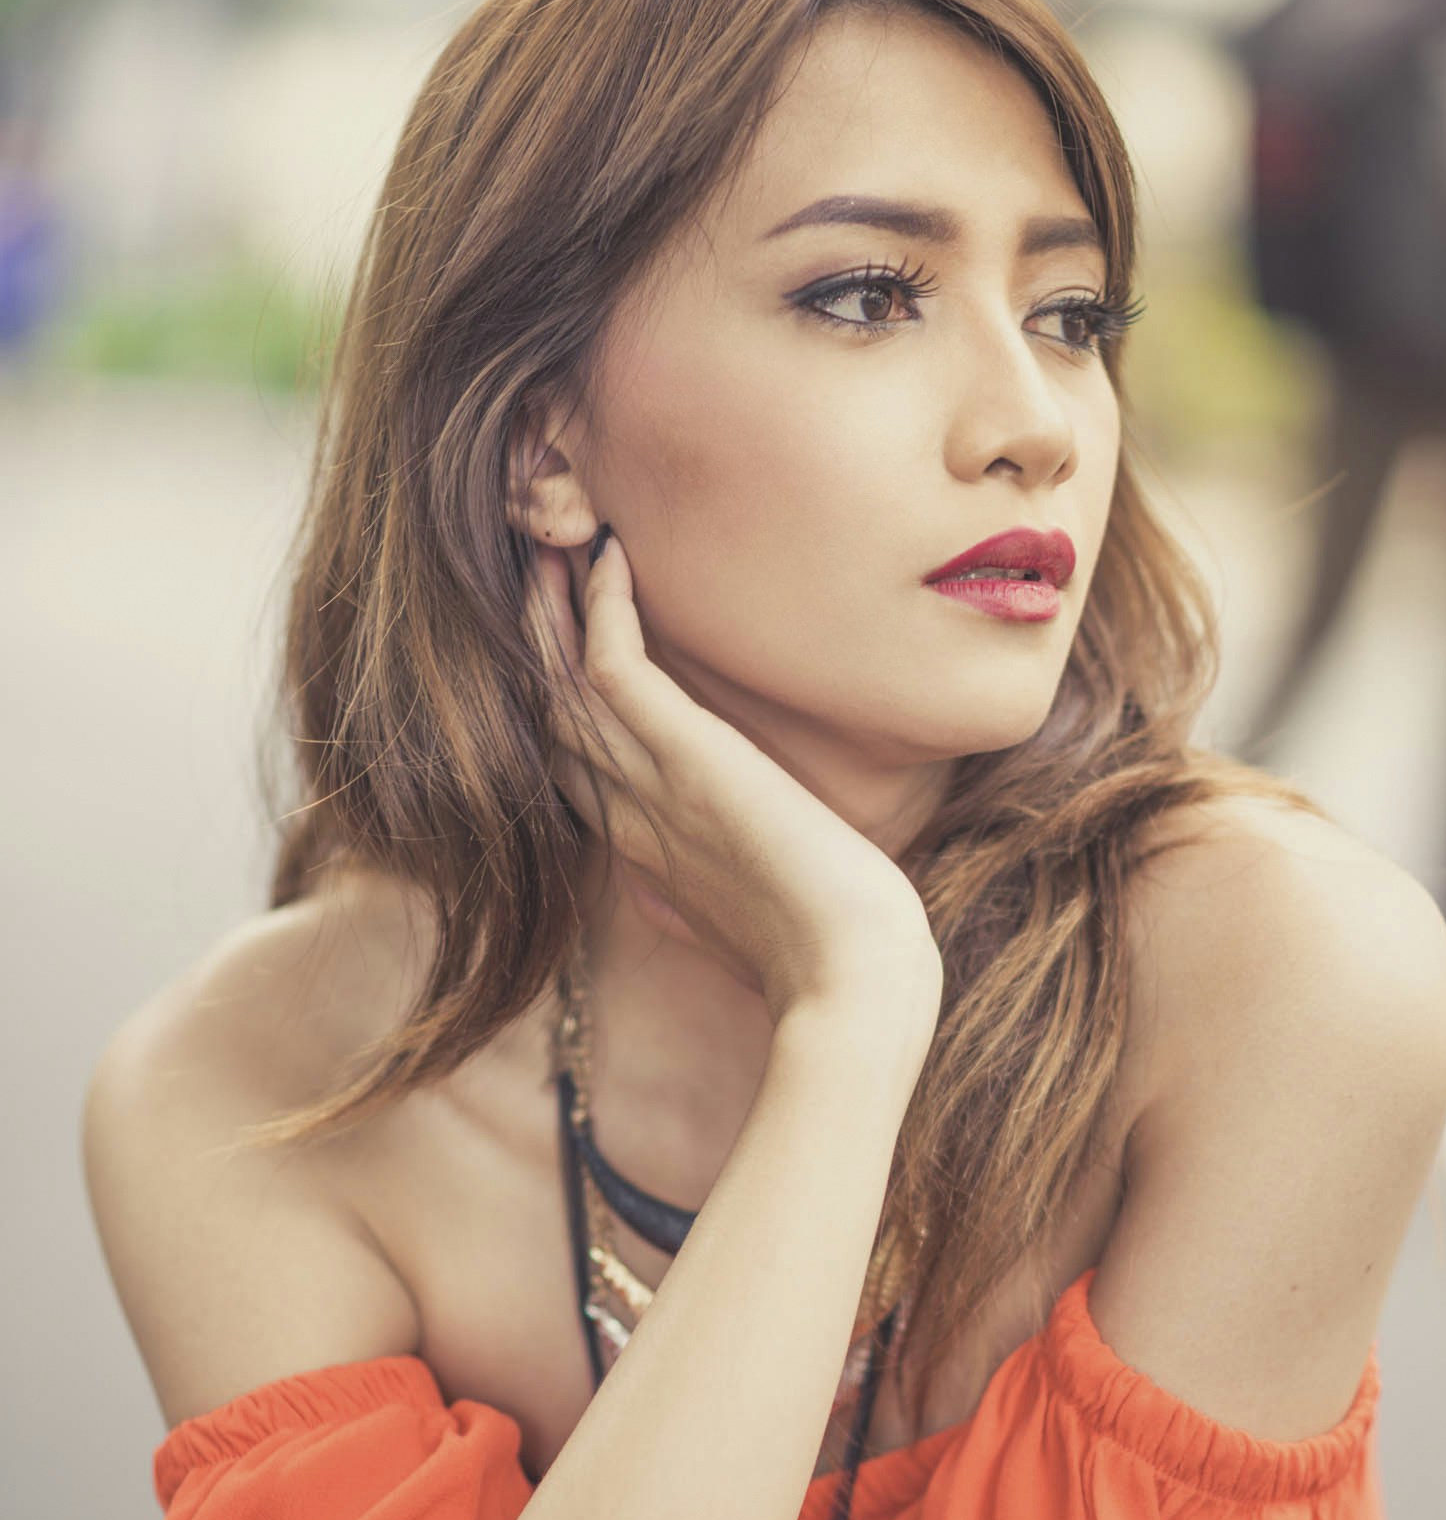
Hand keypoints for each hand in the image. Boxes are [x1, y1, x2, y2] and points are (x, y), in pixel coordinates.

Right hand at [527, 529, 942, 1031]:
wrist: (848, 982)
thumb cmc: (828, 962)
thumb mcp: (757, 925)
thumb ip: (716, 900)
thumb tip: (692, 898)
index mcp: (647, 856)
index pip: (574, 768)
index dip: (552, 704)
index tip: (552, 648)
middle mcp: (632, 817)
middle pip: (549, 715)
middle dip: (531, 643)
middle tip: (523, 567)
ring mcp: (651, 787)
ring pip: (562, 683)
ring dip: (549, 608)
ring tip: (546, 536)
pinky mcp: (687, 758)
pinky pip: (614, 669)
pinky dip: (603, 610)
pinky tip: (606, 556)